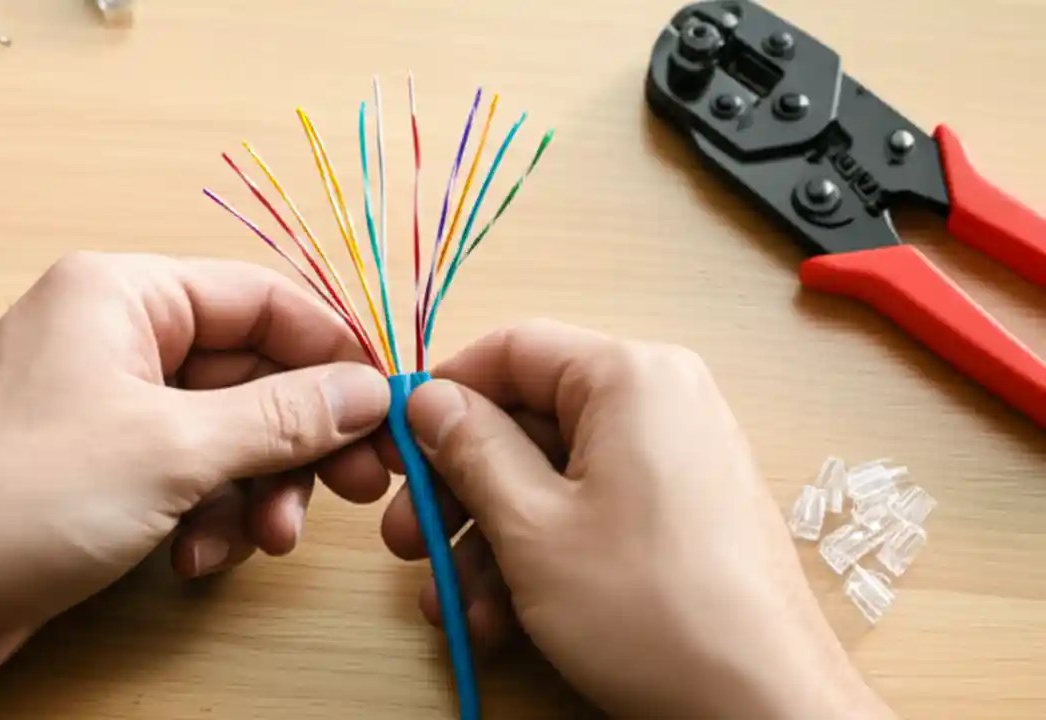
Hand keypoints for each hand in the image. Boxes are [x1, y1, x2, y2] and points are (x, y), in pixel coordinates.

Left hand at [0, 253, 390, 716]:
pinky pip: (186, 475)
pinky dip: (209, 515)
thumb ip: (282, 416)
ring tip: (265, 539)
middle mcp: (117, 338)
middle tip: (356, 488)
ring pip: (226, 432)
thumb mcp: (174, 450)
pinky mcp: (98, 467)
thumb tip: (370, 390)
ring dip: (257, 489)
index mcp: (127, 295)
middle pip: (252, 371)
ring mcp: (106, 405)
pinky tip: (199, 558)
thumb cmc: (14, 497)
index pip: (265, 300)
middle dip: (301, 437)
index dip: (335, 352)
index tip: (389, 409)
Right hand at [381, 321, 893, 718]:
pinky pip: (592, 511)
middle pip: (528, 420)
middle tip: (408, 541)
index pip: (512, 349)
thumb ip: (471, 450)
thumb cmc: (652, 611)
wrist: (766, 709)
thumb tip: (429, 400)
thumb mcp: (532, 527)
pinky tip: (500, 620)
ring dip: (490, 541)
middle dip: (459, 490)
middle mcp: (661, 402)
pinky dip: (541, 555)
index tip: (396, 446)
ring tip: (453, 606)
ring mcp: (677, 458)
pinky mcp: (683, 512)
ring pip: (553, 477)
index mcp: (630, 377)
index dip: (443, 395)